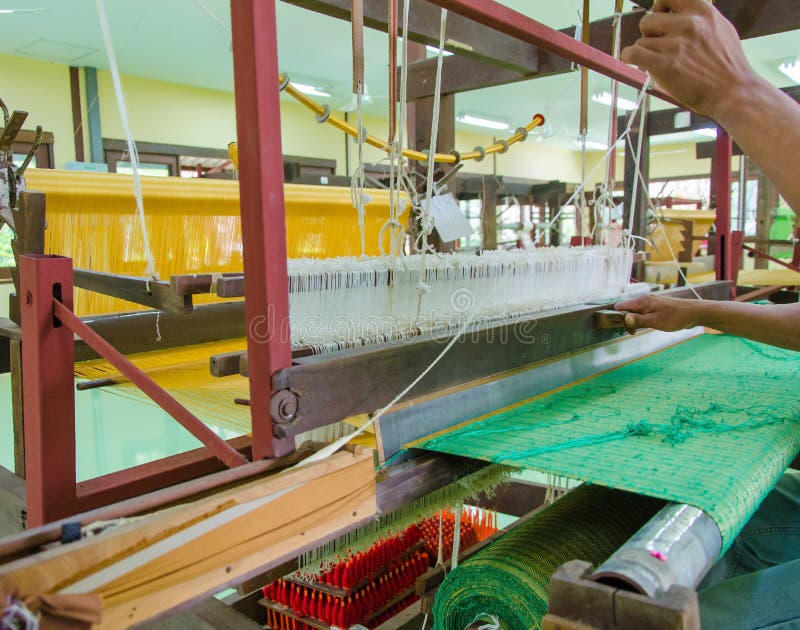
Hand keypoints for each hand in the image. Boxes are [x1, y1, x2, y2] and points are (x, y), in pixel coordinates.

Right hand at [614, 295, 700, 332]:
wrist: (694, 313)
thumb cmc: (676, 317)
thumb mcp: (656, 321)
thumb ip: (639, 320)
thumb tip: (624, 319)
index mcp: (642, 301)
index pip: (620, 306)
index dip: (616, 316)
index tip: (619, 327)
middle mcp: (644, 300)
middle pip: (626, 309)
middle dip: (625, 320)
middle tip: (631, 332)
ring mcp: (650, 303)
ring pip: (634, 312)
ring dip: (633, 321)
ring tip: (636, 331)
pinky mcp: (655, 308)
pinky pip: (642, 313)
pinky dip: (640, 320)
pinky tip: (644, 327)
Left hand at [621, 0, 758, 118]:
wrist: (732, 91)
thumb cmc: (727, 65)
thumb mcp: (721, 28)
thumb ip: (699, 18)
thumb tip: (677, 12)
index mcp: (703, 11)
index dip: (659, 9)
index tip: (659, 19)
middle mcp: (689, 24)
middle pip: (648, 20)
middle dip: (649, 34)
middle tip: (658, 46)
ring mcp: (675, 45)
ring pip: (641, 42)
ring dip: (645, 52)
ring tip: (658, 61)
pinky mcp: (664, 65)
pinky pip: (633, 53)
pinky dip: (629, 57)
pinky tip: (634, 61)